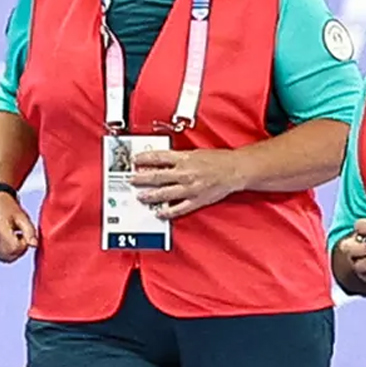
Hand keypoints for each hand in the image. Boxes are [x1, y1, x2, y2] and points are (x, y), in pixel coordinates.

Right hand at [0, 192, 37, 262]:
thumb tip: (34, 245)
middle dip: (19, 249)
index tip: (24, 235)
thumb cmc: (9, 207)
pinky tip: (8, 241)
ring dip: (13, 252)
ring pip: (5, 258)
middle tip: (21, 236)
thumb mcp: (22, 216)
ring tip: (14, 237)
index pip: (15, 248)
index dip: (23, 245)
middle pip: (10, 255)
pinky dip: (6, 252)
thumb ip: (30, 231)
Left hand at [131, 148, 247, 219]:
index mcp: (184, 159)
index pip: (158, 158)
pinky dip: (167, 212)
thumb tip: (162, 160)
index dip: (144, 159)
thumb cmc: (218, 160)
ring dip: (150, 195)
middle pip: (157, 176)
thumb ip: (179, 157)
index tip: (134, 161)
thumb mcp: (195, 153)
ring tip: (140, 196)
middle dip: (141, 178)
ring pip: (164, 193)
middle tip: (131, 179)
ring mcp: (189, 189)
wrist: (235, 170)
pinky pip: (178, 209)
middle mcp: (184, 173)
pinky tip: (159, 213)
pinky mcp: (196, 200)